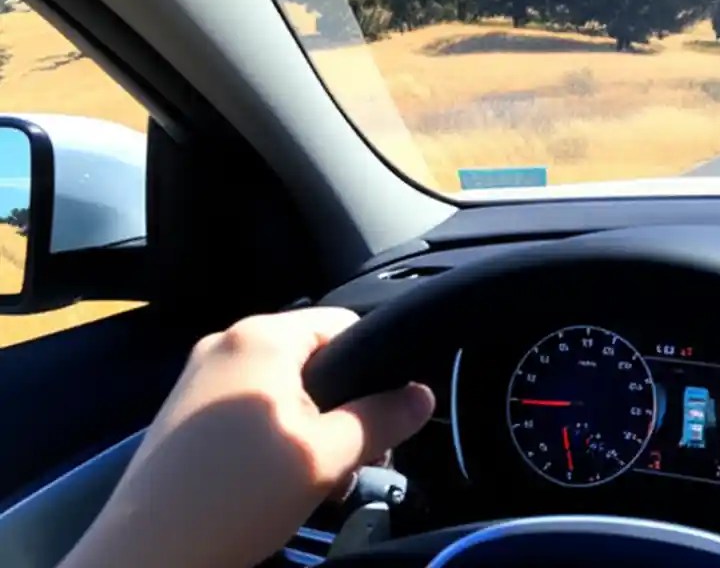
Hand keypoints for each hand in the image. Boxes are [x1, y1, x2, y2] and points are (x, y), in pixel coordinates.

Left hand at [59, 307, 434, 567]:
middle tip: (353, 462)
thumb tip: (423, 395)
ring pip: (283, 390)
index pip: (345, 324)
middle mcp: (226, 343)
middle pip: (314, 361)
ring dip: (312, 431)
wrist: (146, 555)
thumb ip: (381, 419)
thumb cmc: (238, 495)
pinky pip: (250, 410)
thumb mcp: (326, 457)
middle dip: (343, 409)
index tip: (387, 418)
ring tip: (317, 482)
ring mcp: (198, 378)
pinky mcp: (183, 415)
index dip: (377, 367)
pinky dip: (275, 439)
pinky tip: (277, 484)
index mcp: (261, 336)